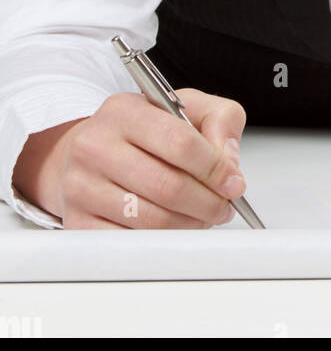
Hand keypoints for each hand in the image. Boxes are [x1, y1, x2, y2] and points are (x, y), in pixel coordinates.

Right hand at [14, 88, 247, 228]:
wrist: (94, 151)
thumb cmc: (145, 132)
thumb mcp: (187, 107)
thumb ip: (220, 121)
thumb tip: (229, 163)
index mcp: (123, 111)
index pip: (180, 142)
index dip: (215, 168)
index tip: (233, 183)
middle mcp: (94, 146)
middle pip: (168, 187)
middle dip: (208, 203)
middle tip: (223, 207)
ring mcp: (81, 186)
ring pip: (151, 220)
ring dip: (189, 224)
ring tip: (202, 216)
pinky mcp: (78, 222)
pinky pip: (130, 242)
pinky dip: (162, 241)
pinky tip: (174, 228)